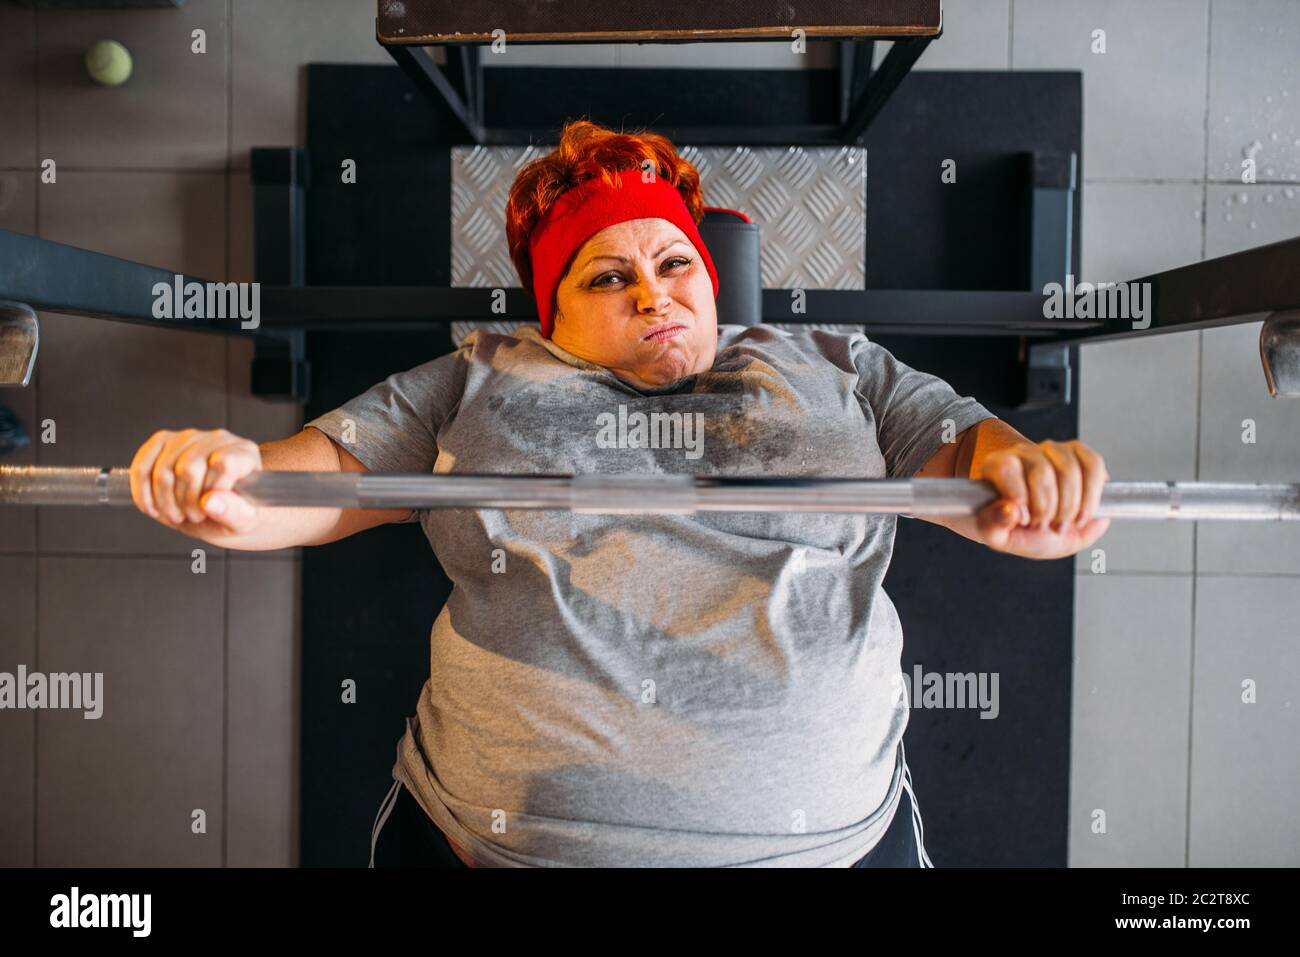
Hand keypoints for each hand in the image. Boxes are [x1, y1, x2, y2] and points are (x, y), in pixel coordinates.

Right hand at [129, 428, 261, 540]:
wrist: (218, 511)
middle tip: (194, 517)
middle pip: (188, 468)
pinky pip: (142, 466)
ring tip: (177, 515)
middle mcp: (218, 439)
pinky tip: (153, 508)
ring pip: (163, 469)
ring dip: (165, 502)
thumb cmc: (233, 513)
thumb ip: (233, 513)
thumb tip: (209, 502)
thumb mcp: (243, 521)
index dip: (212, 492)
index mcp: (244, 453)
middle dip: (186, 503)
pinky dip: (142, 493)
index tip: (212, 511)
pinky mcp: (163, 442)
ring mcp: (189, 437)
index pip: (224, 463)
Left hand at [973, 438, 1109, 558]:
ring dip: (1071, 506)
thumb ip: (994, 525)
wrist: (1037, 525)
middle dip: (1047, 509)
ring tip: (1063, 524)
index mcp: (996, 466)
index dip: (1019, 497)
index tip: (1024, 520)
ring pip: (1069, 470)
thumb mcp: (997, 534)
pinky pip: (1093, 465)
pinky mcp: (1078, 453)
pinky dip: (1092, 495)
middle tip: (1044, 527)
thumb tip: (1011, 511)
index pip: (1007, 469)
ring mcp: (1053, 450)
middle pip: (1042, 473)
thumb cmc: (1015, 527)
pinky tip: (1084, 515)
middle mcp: (1024, 452)